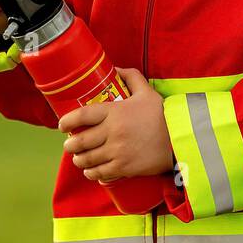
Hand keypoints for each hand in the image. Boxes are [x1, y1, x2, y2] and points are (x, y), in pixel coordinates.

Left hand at [58, 68, 173, 183]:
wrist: (180, 139)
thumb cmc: (162, 115)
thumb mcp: (147, 91)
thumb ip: (131, 77)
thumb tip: (116, 69)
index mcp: (115, 112)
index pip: (82, 115)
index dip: (67, 121)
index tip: (62, 125)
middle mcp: (112, 132)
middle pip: (80, 141)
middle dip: (70, 145)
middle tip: (69, 144)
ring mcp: (117, 151)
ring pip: (87, 159)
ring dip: (78, 160)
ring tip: (78, 158)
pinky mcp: (124, 167)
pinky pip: (100, 173)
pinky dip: (91, 173)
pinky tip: (90, 170)